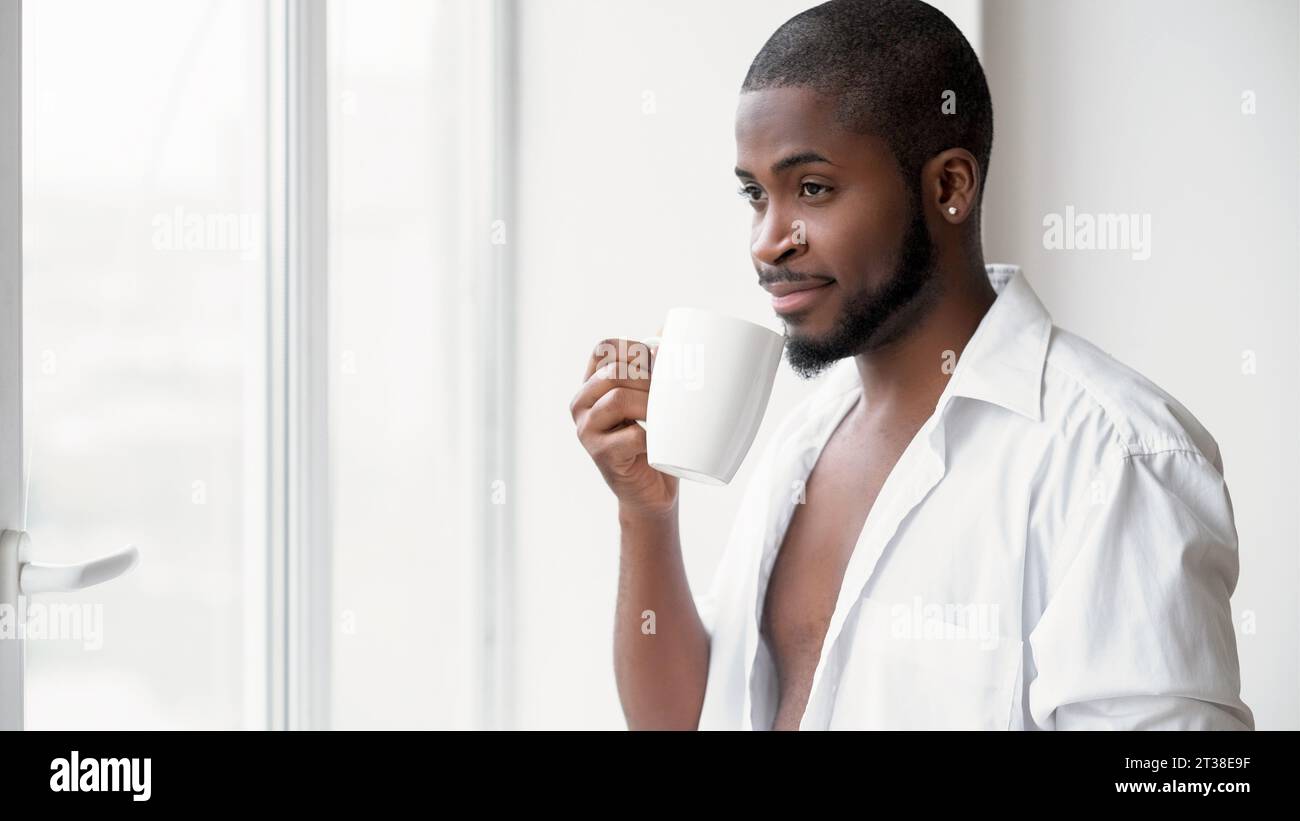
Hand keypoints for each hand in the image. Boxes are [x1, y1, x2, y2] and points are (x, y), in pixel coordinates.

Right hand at [570, 337, 678, 517]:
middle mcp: (581, 403)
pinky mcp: (600, 455)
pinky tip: (662, 440)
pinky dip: (654, 435)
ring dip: (651, 404)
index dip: (634, 348)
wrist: (650, 494)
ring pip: (618, 398)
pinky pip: (632, 435)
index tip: (660, 362)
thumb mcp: (654, 398)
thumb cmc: (656, 441)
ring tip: (668, 416)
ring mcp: (586, 430)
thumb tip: (670, 326)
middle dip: (649, 377)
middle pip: (614, 371)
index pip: (604, 347)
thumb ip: (656, 366)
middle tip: (672, 392)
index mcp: (591, 383)